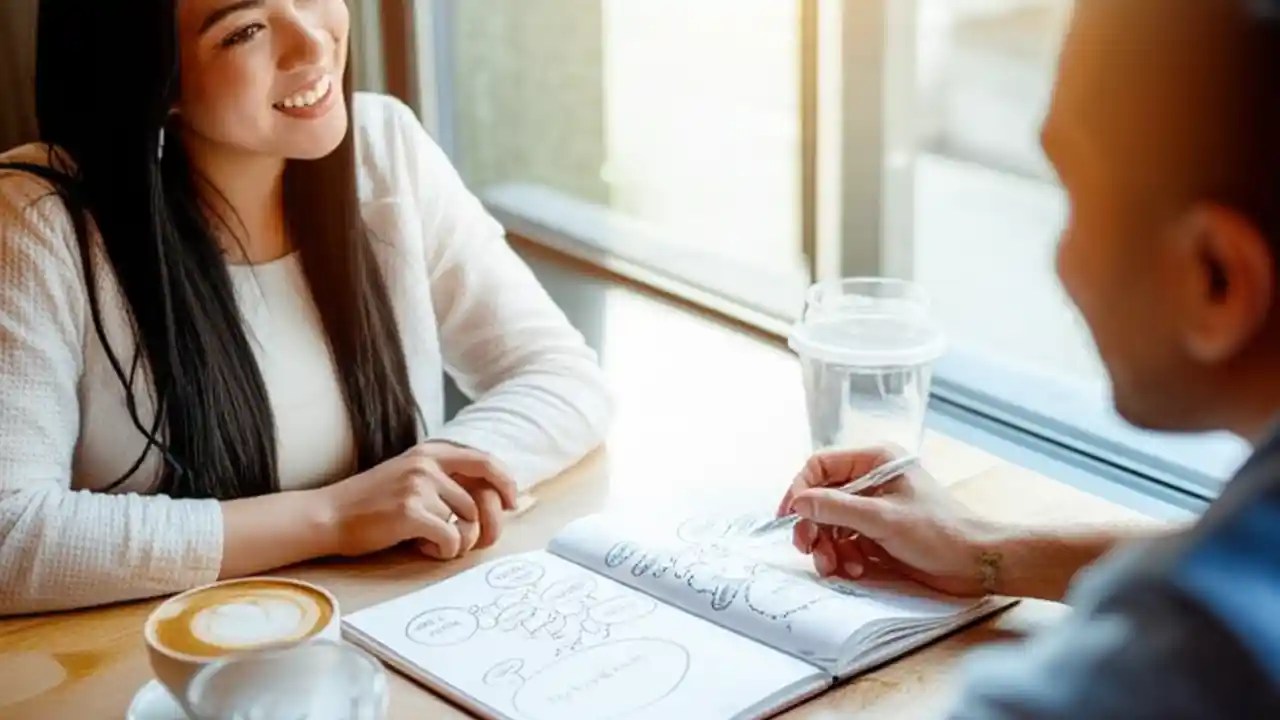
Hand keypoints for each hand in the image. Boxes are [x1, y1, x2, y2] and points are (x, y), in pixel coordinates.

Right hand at [318, 442, 517, 560]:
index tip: (511, 503)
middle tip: (465, 542)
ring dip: (454, 540)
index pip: (485, 461)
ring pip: (466, 523)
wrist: (328, 516)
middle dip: (480, 528)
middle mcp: (427, 464)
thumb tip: (492, 498)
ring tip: (425, 540)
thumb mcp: (409, 476)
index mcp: (430, 453)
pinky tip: (421, 547)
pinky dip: (443, 551)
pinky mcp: (411, 511)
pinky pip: (451, 540)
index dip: (505, 483)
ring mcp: (419, 485)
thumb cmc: (370, 504)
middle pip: (479, 501)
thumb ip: (444, 480)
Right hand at [778, 448, 1000, 595]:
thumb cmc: (937, 532)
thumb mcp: (882, 518)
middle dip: (813, 526)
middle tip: (809, 550)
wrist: (975, 563)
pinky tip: (857, 570)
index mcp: (874, 460)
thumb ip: (836, 508)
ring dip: (828, 547)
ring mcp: (873, 507)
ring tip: (837, 567)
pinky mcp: (877, 532)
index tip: (791, 517)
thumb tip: (798, 503)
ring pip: (830, 524)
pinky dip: (844, 558)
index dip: (801, 490)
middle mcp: (870, 479)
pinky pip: (845, 542)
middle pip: (821, 498)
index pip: (820, 465)